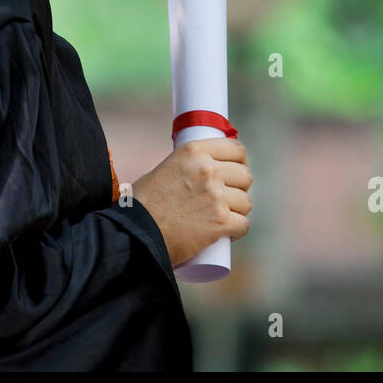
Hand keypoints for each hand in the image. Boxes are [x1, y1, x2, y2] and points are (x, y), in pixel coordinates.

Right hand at [129, 136, 252, 267]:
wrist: (135, 232)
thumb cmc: (143, 203)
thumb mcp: (164, 168)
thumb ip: (187, 166)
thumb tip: (203, 170)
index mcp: (194, 151)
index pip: (235, 148)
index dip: (240, 161)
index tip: (235, 171)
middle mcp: (208, 170)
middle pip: (245, 175)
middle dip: (240, 187)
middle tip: (229, 198)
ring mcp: (216, 196)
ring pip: (246, 202)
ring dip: (238, 211)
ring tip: (224, 218)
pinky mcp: (220, 222)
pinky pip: (243, 225)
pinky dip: (237, 231)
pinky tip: (229, 233)